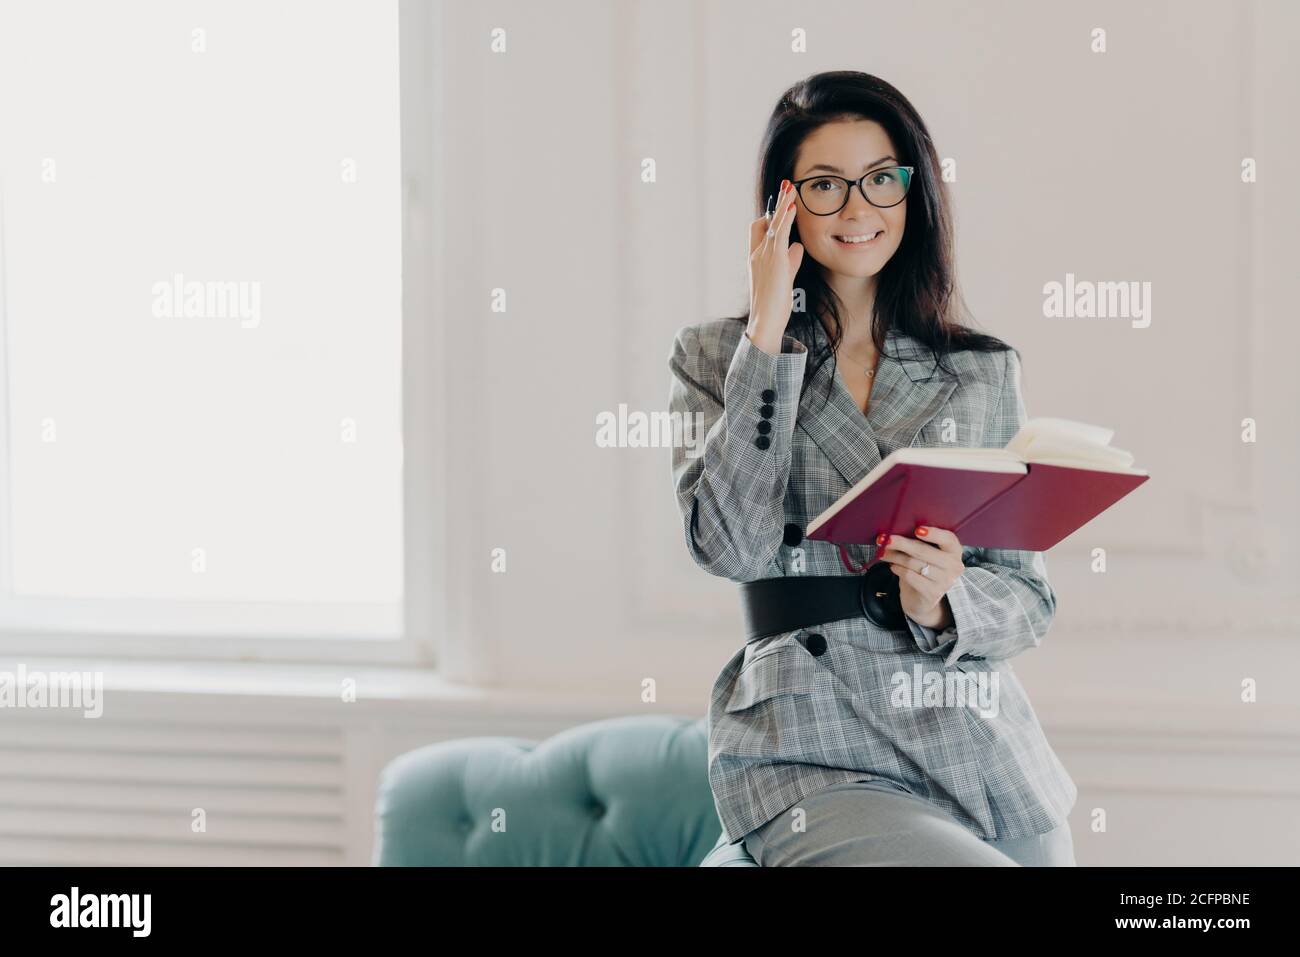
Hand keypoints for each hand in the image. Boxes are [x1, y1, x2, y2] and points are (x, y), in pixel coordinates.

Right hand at [746, 179, 804, 354]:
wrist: (765, 322)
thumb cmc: (773, 306)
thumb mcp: (784, 279)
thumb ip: (791, 261)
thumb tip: (798, 246)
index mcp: (756, 259)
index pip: (759, 230)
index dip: (771, 219)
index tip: (784, 208)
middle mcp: (757, 254)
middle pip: (765, 221)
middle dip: (777, 203)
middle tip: (787, 186)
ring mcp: (763, 256)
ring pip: (773, 224)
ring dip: (783, 203)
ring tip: (791, 186)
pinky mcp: (774, 260)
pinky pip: (780, 234)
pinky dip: (785, 218)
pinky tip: (793, 206)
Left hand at [876, 526, 963, 629]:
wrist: (921, 599)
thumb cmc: (922, 570)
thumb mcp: (924, 554)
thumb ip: (917, 543)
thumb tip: (894, 532)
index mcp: (954, 551)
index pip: (948, 539)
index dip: (934, 533)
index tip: (917, 530)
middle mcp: (954, 566)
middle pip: (923, 550)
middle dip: (901, 543)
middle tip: (884, 539)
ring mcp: (945, 581)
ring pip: (913, 563)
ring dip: (894, 556)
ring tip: (883, 553)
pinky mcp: (932, 593)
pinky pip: (909, 576)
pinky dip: (898, 569)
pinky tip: (893, 566)